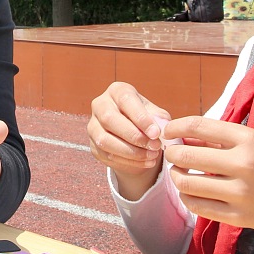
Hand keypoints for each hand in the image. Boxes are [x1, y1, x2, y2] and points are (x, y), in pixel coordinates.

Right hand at [87, 82, 171, 199]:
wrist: (135, 137)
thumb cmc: (147, 120)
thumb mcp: (156, 115)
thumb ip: (159, 119)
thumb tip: (160, 127)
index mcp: (117, 91)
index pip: (125, 100)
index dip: (140, 117)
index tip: (156, 133)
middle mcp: (100, 105)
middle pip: (109, 119)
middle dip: (134, 136)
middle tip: (155, 146)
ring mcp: (93, 126)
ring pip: (104, 140)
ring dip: (131, 151)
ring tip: (152, 156)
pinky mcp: (93, 145)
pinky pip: (107, 155)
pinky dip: (129, 162)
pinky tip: (146, 162)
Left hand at [164, 116, 253, 237]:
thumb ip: (223, 140)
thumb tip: (184, 136)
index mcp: (249, 139)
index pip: (198, 126)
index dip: (175, 127)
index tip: (168, 131)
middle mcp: (244, 165)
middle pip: (187, 156)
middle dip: (172, 153)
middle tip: (171, 153)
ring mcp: (240, 194)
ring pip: (187, 184)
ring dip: (176, 177)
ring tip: (179, 173)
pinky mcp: (238, 217)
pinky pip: (198, 207)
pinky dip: (187, 198)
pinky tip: (190, 192)